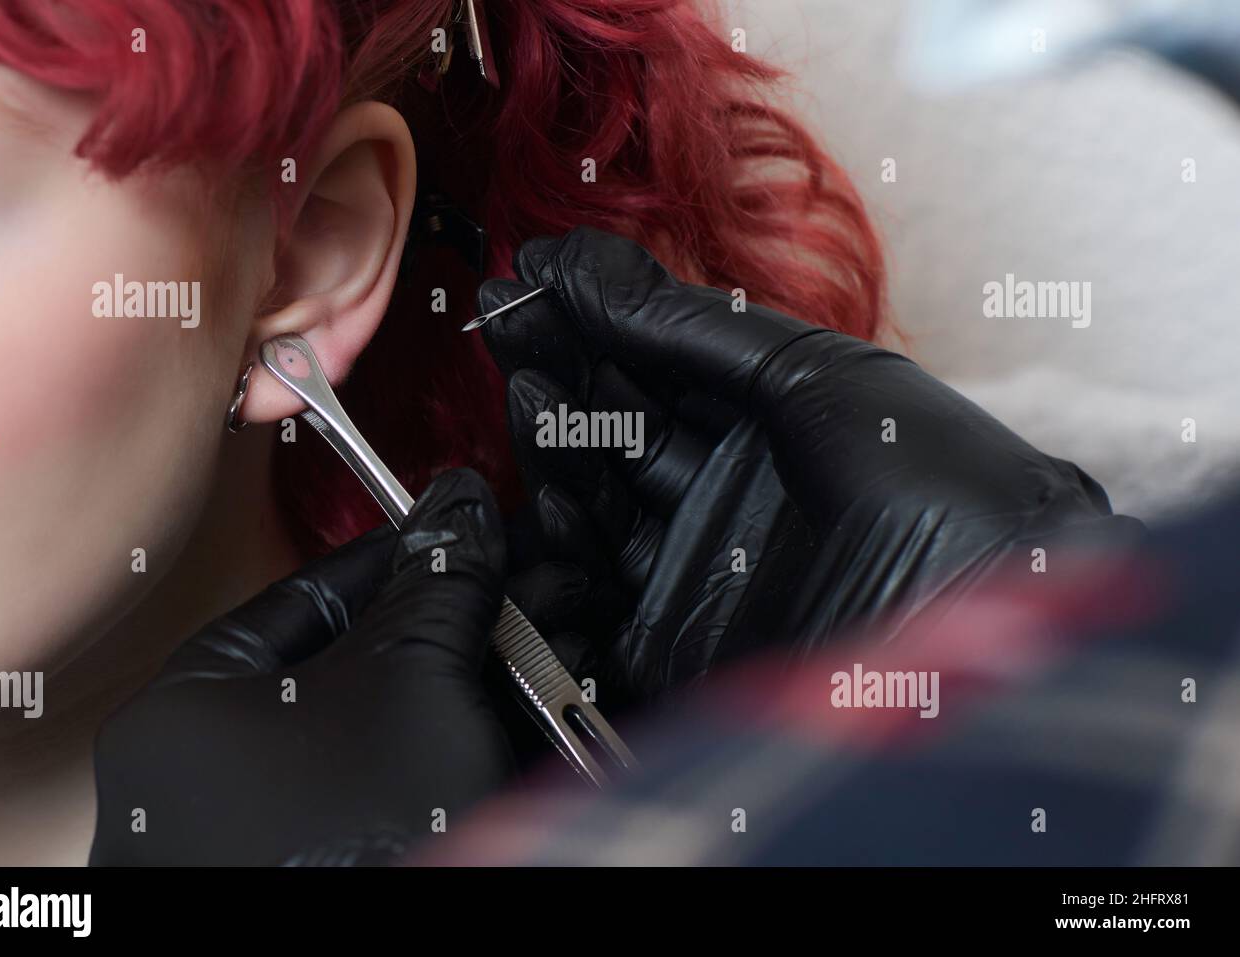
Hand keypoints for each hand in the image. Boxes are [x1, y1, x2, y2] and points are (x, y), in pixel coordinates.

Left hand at [89, 468, 513, 865]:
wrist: (427, 901)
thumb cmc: (350, 838)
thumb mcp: (410, 678)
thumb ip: (437, 582)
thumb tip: (459, 511)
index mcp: (187, 710)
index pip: (308, 592)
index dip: (403, 553)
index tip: (464, 532)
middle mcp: (214, 771)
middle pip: (357, 660)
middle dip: (457, 621)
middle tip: (524, 589)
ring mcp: (271, 827)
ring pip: (389, 723)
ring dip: (476, 678)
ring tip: (550, 645)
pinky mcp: (331, 856)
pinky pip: (399, 778)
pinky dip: (462, 742)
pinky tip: (529, 713)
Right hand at [479, 227, 1138, 702]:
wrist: (977, 618)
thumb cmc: (931, 480)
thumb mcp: (808, 373)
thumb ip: (682, 323)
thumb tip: (576, 259)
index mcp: (778, 419)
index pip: (658, 361)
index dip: (593, 319)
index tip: (530, 279)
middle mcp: (735, 488)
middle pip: (619, 425)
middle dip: (562, 368)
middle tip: (505, 320)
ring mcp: (703, 562)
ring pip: (599, 498)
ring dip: (558, 442)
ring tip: (526, 385)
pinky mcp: (677, 637)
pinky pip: (595, 587)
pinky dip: (563, 539)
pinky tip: (549, 486)